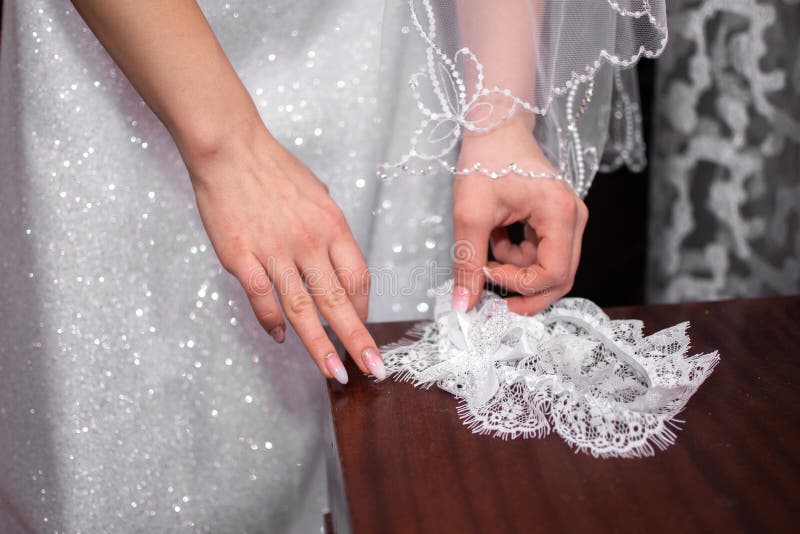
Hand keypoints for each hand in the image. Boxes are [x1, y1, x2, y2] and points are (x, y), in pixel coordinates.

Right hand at [182, 115, 384, 383]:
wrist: (230, 149)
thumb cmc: (275, 170)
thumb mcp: (319, 196)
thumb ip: (330, 231)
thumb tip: (337, 264)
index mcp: (332, 226)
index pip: (358, 279)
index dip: (364, 310)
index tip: (364, 328)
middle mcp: (309, 242)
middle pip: (339, 301)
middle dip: (358, 340)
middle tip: (373, 369)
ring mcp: (275, 251)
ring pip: (302, 309)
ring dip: (320, 345)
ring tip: (333, 372)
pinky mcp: (242, 256)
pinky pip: (261, 298)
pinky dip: (271, 321)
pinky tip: (280, 338)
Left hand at [451, 125, 588, 314]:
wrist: (494, 127)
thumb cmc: (485, 161)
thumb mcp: (470, 215)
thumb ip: (469, 263)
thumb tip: (465, 305)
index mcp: (560, 214)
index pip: (555, 274)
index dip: (519, 284)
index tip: (487, 273)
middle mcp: (573, 218)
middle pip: (560, 278)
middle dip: (524, 290)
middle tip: (492, 296)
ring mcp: (567, 220)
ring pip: (548, 268)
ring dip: (516, 268)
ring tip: (489, 241)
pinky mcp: (556, 221)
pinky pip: (541, 254)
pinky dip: (516, 254)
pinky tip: (498, 233)